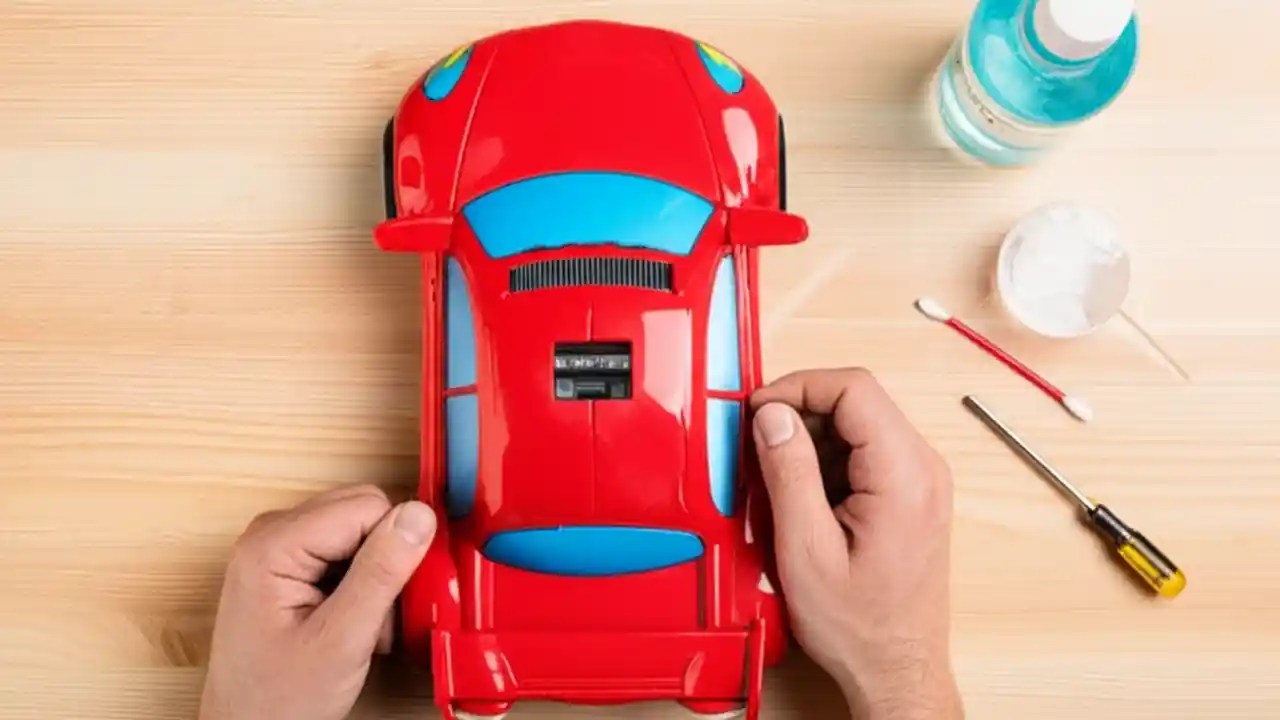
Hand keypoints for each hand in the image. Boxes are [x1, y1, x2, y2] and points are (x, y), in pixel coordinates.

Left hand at [199, 485, 435, 719]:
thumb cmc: (277, 702)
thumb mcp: (342, 640)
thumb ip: (381, 572)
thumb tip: (419, 516)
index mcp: (273, 543)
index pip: (367, 506)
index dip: (394, 548)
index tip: (396, 595)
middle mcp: (272, 534)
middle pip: (364, 511)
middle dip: (386, 560)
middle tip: (378, 614)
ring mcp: (279, 548)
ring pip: (362, 531)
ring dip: (377, 575)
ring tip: (363, 625)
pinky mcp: (290, 565)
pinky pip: (348, 551)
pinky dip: (363, 584)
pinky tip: (353, 621)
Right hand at [751, 369, 961, 719]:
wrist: (896, 669)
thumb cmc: (859, 626)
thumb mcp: (805, 550)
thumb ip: (788, 473)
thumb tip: (772, 415)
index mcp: (904, 475)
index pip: (854, 388)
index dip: (798, 386)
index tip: (757, 409)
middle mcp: (924, 468)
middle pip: (857, 400)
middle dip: (800, 412)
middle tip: (757, 443)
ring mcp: (922, 480)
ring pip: (858, 423)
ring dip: (811, 438)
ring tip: (776, 480)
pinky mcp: (911, 493)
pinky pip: (865, 451)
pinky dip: (826, 460)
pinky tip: (802, 496)